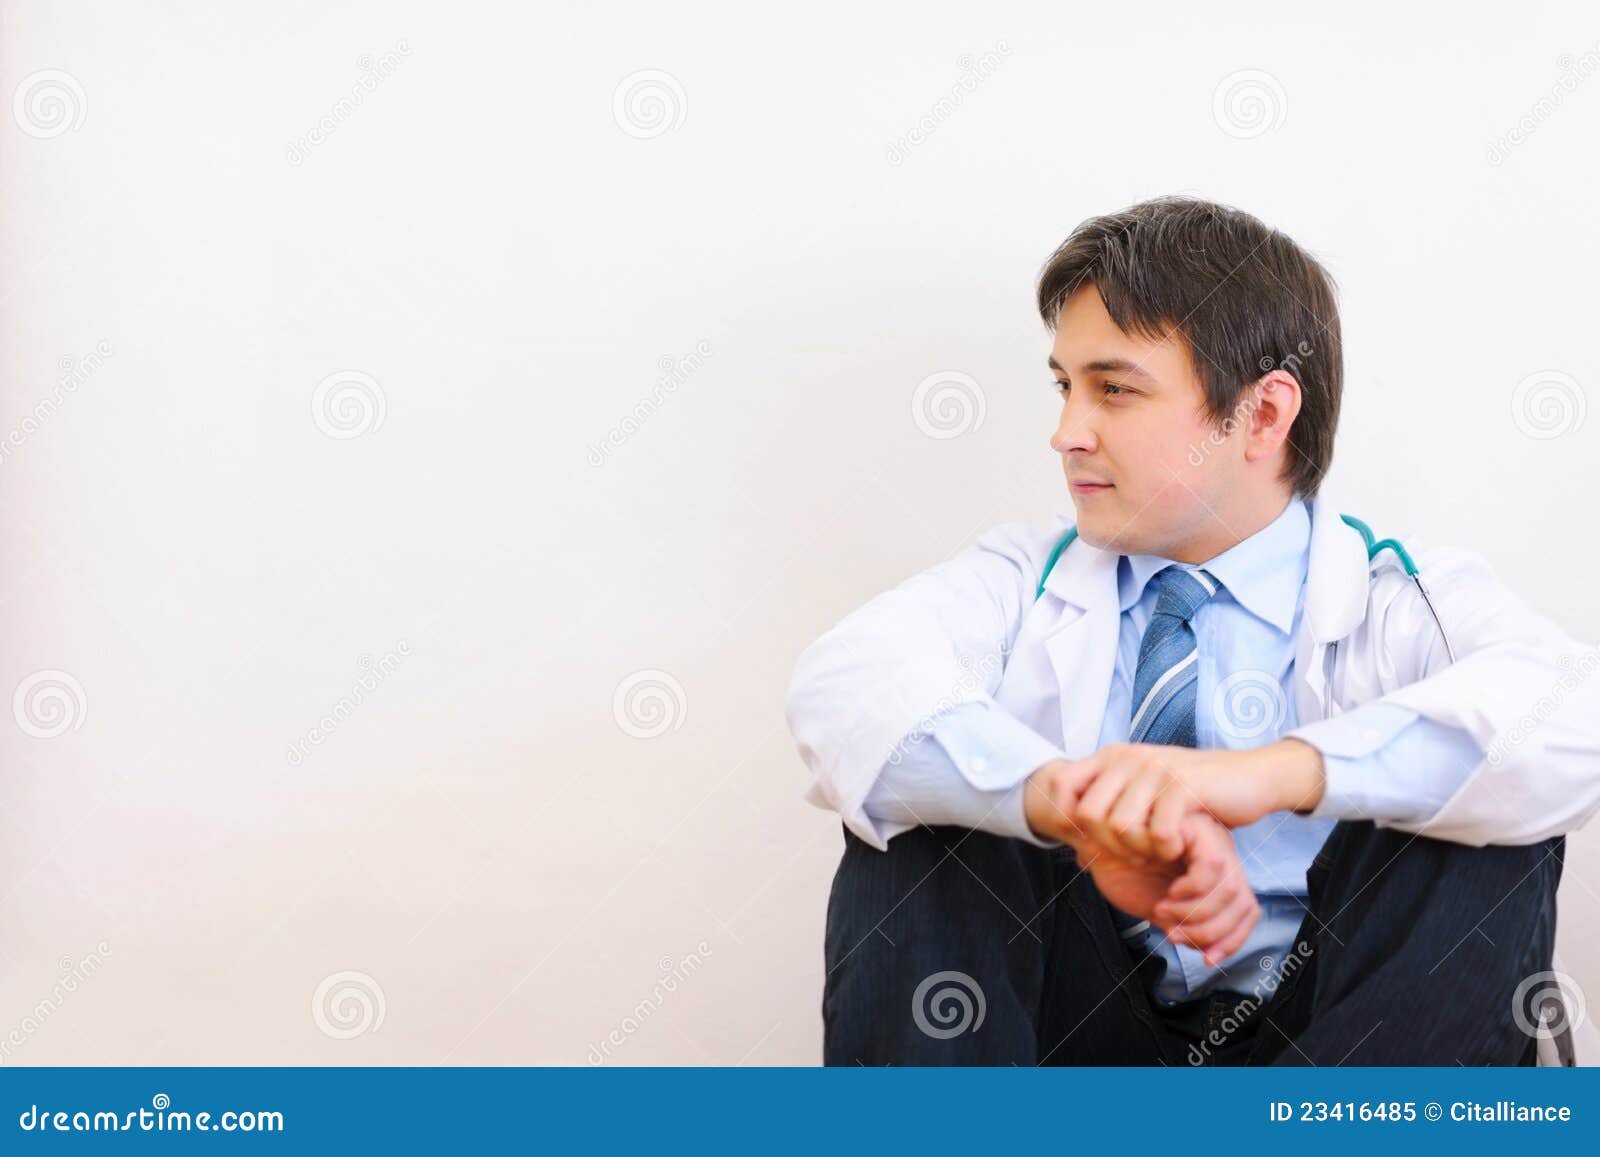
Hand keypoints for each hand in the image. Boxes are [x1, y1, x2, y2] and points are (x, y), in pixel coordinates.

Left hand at [1028, 740, 1325, 861]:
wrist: (1249, 777)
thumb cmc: (1193, 793)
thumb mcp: (1145, 792)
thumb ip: (1111, 809)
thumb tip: (1076, 854)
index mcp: (1114, 757)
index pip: (1063, 787)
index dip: (1069, 819)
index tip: (1093, 841)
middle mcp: (1129, 758)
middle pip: (1088, 815)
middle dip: (1108, 846)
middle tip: (1135, 855)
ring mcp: (1155, 770)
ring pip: (1119, 827)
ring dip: (1138, 851)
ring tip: (1157, 853)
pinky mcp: (1182, 787)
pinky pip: (1157, 832)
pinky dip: (1165, 850)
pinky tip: (1178, 849)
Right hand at [1073, 812, 1261, 966]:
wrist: (1093, 845)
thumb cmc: (1123, 872)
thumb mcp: (1163, 908)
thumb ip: (1187, 925)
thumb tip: (1207, 952)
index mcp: (1216, 870)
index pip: (1247, 910)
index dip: (1232, 940)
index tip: (1206, 959)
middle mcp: (1219, 851)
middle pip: (1241, 901)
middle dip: (1210, 930)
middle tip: (1175, 936)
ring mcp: (1211, 837)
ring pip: (1230, 887)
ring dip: (1198, 912)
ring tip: (1165, 912)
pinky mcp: (1195, 826)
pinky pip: (1212, 864)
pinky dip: (1193, 888)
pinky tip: (1169, 893)